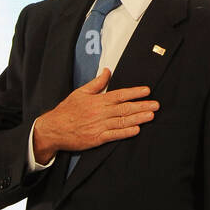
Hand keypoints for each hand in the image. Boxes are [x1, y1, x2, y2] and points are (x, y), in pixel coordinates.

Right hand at [32, 69, 158, 162]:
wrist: (53, 129)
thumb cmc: (67, 110)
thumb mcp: (80, 92)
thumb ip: (96, 83)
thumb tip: (107, 71)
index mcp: (97, 100)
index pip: (119, 94)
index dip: (134, 93)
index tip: (146, 91)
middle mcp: (100, 112)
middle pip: (124, 108)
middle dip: (142, 106)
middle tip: (156, 104)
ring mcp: (99, 126)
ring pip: (122, 121)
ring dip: (138, 118)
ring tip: (151, 115)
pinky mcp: (96, 138)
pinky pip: (114, 135)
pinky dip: (126, 132)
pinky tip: (136, 129)